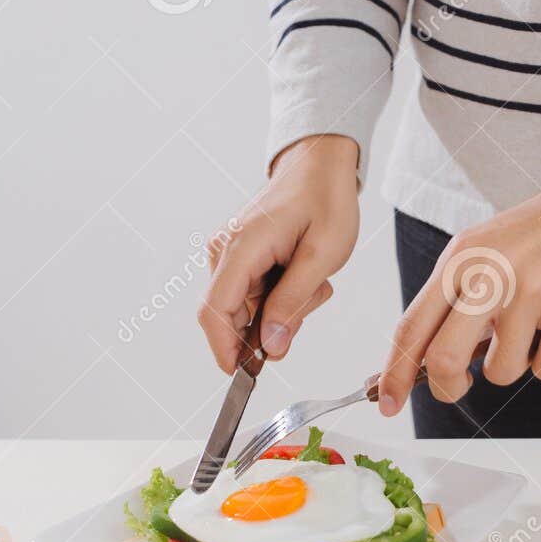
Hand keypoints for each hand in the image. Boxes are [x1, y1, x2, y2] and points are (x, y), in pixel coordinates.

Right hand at [199, 134, 360, 371]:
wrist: (320, 165)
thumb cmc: (325, 201)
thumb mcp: (322, 256)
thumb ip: (293, 302)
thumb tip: (270, 347)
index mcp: (240, 247)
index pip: (215, 311)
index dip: (225, 349)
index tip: (244, 376)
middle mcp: (223, 249)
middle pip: (230, 315)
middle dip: (268, 327)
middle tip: (308, 304)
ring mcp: (227, 252)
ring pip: (244, 309)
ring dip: (279, 310)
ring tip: (311, 282)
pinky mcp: (236, 256)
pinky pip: (250, 294)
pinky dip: (278, 297)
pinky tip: (301, 277)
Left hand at [379, 149, 540, 412]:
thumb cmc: (540, 233)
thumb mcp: (482, 250)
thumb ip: (452, 300)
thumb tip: (422, 363)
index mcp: (459, 259)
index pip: (411, 327)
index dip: (394, 374)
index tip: (386, 404)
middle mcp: (488, 275)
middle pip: (443, 360)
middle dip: (447, 389)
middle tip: (459, 388)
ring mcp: (532, 292)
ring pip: (501, 373)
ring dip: (514, 364)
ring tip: (531, 328)